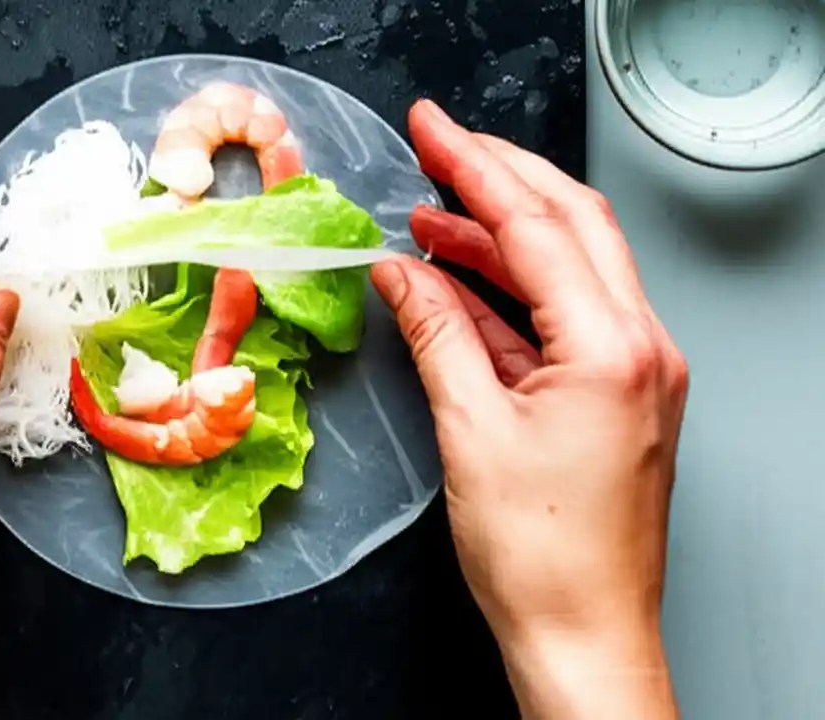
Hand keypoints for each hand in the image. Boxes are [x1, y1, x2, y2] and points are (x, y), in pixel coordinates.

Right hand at [372, 101, 686, 717]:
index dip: (474, 168)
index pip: (537, 226)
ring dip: (501, 237)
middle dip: (500, 178)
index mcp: (613, 349)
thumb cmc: (541, 557)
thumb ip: (436, 333)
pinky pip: (565, 317)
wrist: (584, 635)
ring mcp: (637, 370)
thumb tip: (401, 272)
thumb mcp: (470, 429)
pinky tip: (461, 283)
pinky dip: (513, 292)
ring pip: (571, 266)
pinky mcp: (618, 393)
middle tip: (438, 148)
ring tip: (432, 219)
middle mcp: (642, 348)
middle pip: (572, 225)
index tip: (432, 129)